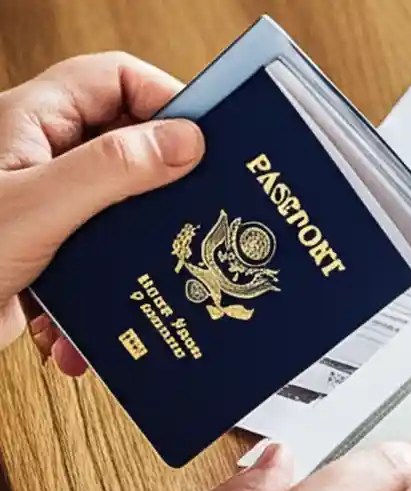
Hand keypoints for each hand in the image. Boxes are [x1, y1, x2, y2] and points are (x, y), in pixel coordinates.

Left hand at [0, 52, 203, 374]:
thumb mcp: (40, 206)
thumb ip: (114, 168)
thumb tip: (185, 141)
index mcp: (32, 122)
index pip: (115, 80)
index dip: (163, 99)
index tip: (203, 138)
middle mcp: (40, 156)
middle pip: (127, 142)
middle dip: (164, 178)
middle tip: (200, 201)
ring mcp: (46, 205)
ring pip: (121, 204)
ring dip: (140, 244)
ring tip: (163, 263)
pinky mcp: (49, 253)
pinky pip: (101, 259)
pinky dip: (111, 291)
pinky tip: (110, 316)